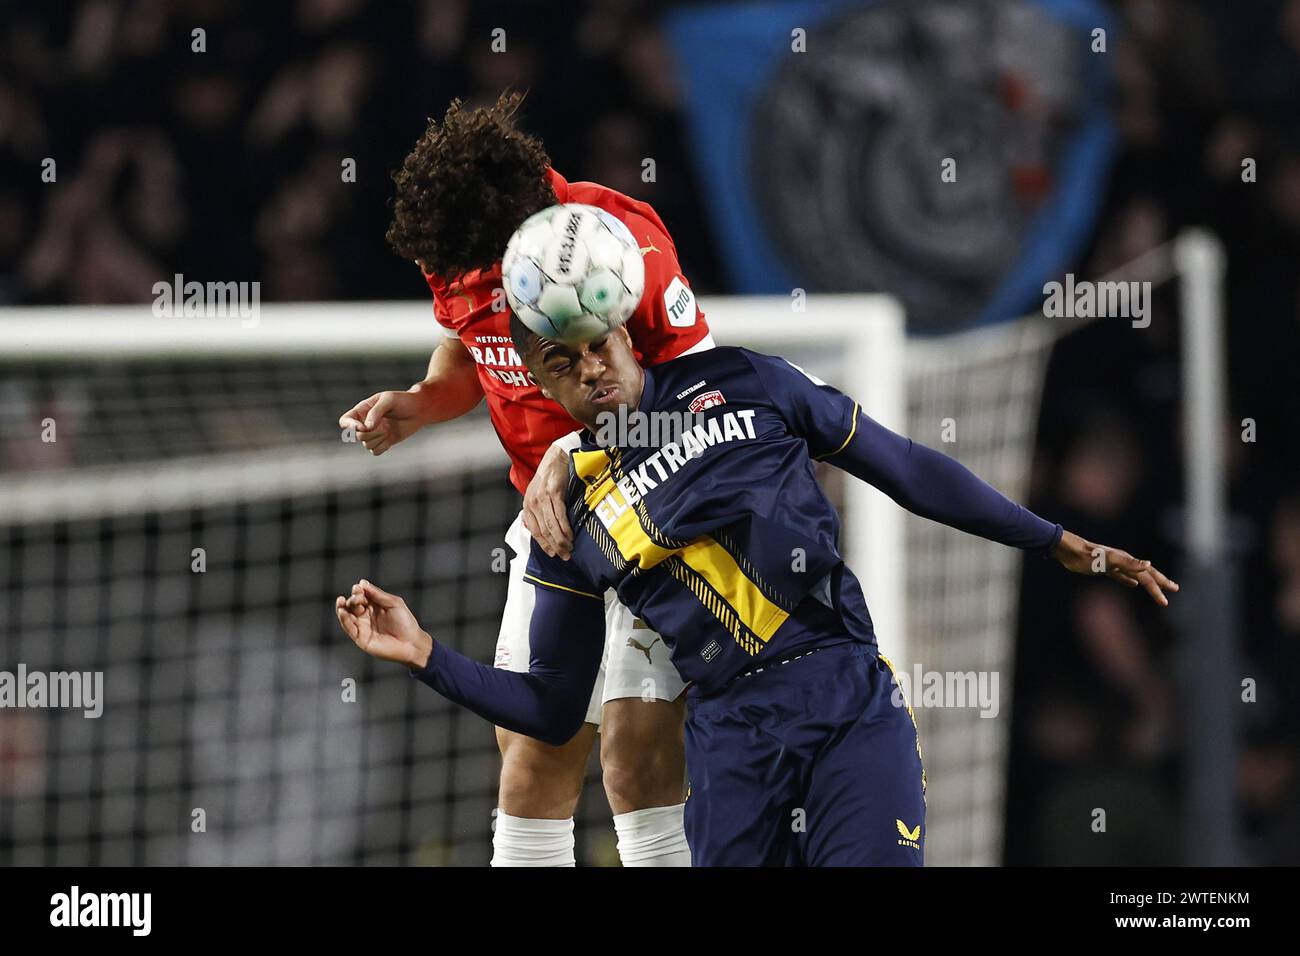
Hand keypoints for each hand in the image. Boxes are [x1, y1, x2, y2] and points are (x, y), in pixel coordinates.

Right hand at [335, 580, 432, 668]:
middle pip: (353, 605)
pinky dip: (344, 619)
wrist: (411, 643)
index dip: (358, 591)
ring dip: (342, 608)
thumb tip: (361, 583)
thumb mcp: (393, 603)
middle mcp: (366, 616)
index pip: (361, 596)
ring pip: (347, 616)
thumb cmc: (405, 622)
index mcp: (374, 606)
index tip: (358, 588)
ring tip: (341, 601)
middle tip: (358, 597)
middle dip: (353, 599)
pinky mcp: (360, 638)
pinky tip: (342, 611)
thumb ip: (377, 594)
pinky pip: (349, 628)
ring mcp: (362, 627)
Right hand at [338, 390, 430, 455]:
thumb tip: (367, 428)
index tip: (363, 427)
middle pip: (357, 436)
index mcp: (362, 410)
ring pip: (366, 445)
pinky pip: (375, 452)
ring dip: (380, 439)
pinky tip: (391, 437)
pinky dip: (383, 446)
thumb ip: (376, 412)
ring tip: (390, 429)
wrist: (420, 410)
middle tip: (386, 425)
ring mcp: (373, 434)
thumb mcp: (389, 400)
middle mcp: (365, 423)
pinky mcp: (382, 443)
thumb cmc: (404, 400)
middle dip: (373, 433)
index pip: (345, 421)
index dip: (350, 427)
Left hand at [522, 442, 573, 558]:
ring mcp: (542, 498)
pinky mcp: (554, 493)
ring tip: (570, 548)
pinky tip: (571, 536)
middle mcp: (532, 503)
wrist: (557, 457)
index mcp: (527, 506)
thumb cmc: (550, 477)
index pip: (535, 531)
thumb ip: (538, 512)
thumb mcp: (539, 495)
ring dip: (561, 540)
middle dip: (555, 546)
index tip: (553, 554)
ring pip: (551, 526)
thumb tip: (541, 530)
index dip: (544, 545)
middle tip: (565, 556)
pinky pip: (560, 516)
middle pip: (544, 531)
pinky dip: (565, 528)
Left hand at [1052, 530, 1179, 605]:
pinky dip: (1128, 581)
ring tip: (1158, 589)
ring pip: (1135, 576)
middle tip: (1175, 589)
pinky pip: (1120, 576)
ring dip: (1148, 583)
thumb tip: (1149, 564)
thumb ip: (1129, 563)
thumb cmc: (1087, 556)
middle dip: (1160, 583)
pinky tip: (1132, 585)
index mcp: (1127, 561)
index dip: (1158, 586)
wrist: (1069, 551)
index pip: (1147, 576)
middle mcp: (1123, 562)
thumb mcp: (1108, 560)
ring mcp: (1113, 565)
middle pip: (1145, 575)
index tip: (1167, 599)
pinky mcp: (1103, 568)